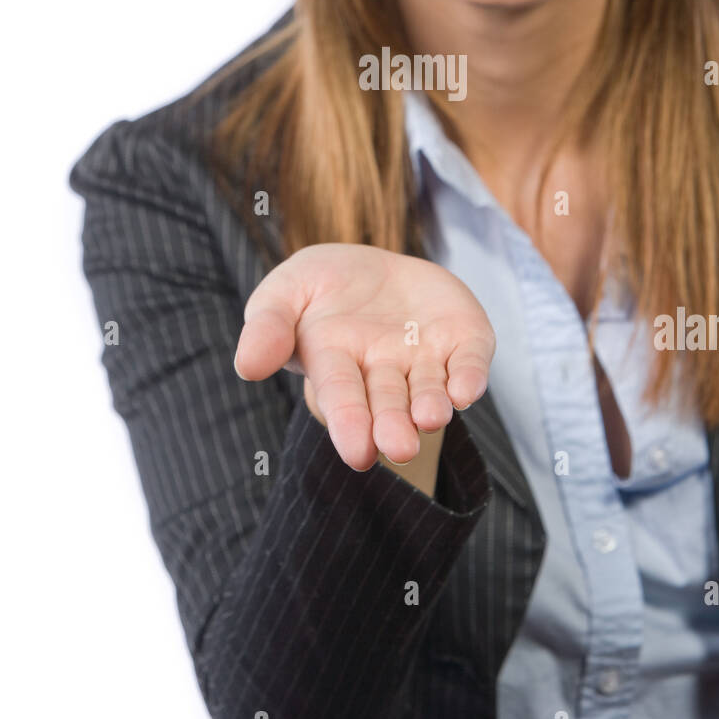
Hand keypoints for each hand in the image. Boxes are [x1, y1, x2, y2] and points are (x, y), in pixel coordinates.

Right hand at [234, 243, 494, 470]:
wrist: (371, 266)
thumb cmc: (318, 287)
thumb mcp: (284, 293)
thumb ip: (267, 325)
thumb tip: (248, 366)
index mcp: (336, 365)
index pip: (342, 397)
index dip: (350, 423)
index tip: (358, 452)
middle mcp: (383, 371)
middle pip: (389, 404)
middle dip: (394, 427)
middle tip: (400, 448)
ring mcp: (424, 357)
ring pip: (430, 390)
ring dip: (432, 406)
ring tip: (431, 418)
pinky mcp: (461, 338)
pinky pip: (469, 360)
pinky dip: (470, 376)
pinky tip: (467, 390)